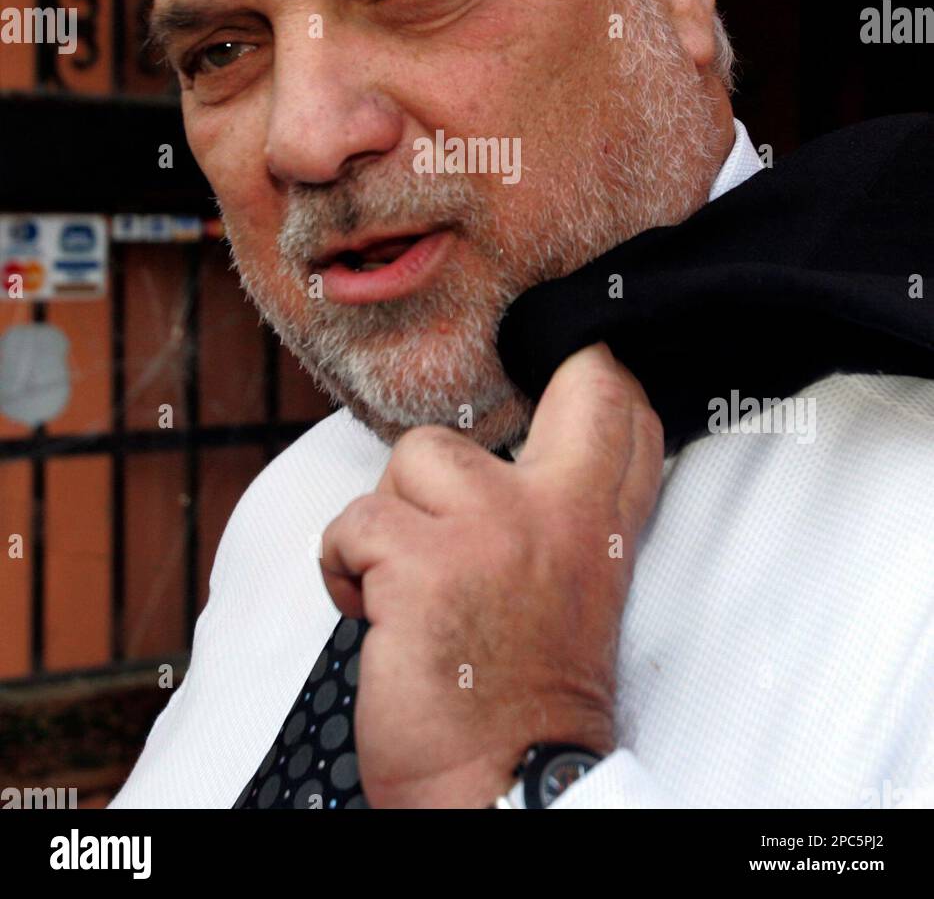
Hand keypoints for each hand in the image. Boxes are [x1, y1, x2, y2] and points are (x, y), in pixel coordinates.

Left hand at [319, 341, 663, 807]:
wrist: (501, 789)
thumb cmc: (524, 698)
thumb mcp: (579, 593)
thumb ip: (570, 515)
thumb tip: (529, 454)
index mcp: (596, 524)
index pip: (620, 405)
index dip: (593, 366)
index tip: (569, 361)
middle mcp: (551, 511)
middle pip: (541, 391)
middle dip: (504, 418)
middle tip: (459, 499)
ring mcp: (486, 530)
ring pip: (414, 455)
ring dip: (393, 516)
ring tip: (406, 579)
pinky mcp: (419, 565)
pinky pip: (353, 524)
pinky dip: (345, 568)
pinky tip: (375, 613)